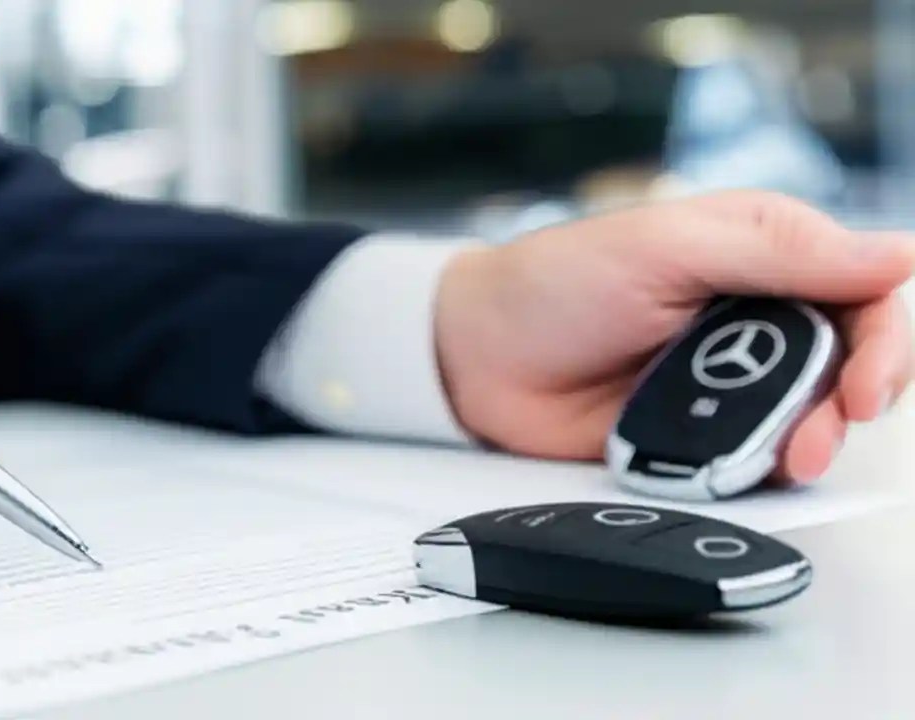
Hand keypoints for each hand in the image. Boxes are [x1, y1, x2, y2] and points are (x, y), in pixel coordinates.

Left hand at [436, 191, 914, 484]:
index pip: (863, 292)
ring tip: (784, 459)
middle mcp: (755, 312)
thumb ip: (776, 253)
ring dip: (808, 439)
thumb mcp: (664, 247)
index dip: (883, 343)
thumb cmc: (554, 282)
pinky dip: (758, 463)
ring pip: (808, 414)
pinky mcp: (698, 428)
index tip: (864, 388)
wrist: (474, 357)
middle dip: (850, 400)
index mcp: (761, 250)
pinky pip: (754, 452)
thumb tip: (899, 252)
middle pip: (850, 360)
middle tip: (821, 434)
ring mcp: (728, 375)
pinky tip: (744, 468)